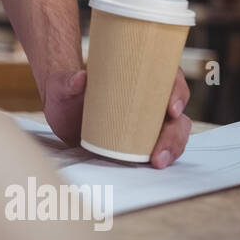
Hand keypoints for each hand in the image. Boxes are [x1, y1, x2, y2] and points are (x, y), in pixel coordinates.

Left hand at [42, 66, 192, 168]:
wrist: (62, 110)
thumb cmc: (67, 91)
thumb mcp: (63, 85)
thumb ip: (68, 81)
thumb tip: (79, 78)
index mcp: (140, 75)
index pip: (169, 78)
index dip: (177, 91)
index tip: (171, 108)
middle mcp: (151, 96)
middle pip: (176, 111)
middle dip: (175, 132)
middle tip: (161, 149)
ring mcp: (150, 118)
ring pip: (174, 131)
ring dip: (172, 147)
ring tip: (158, 161)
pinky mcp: (143, 137)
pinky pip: (161, 145)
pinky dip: (164, 155)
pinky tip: (156, 164)